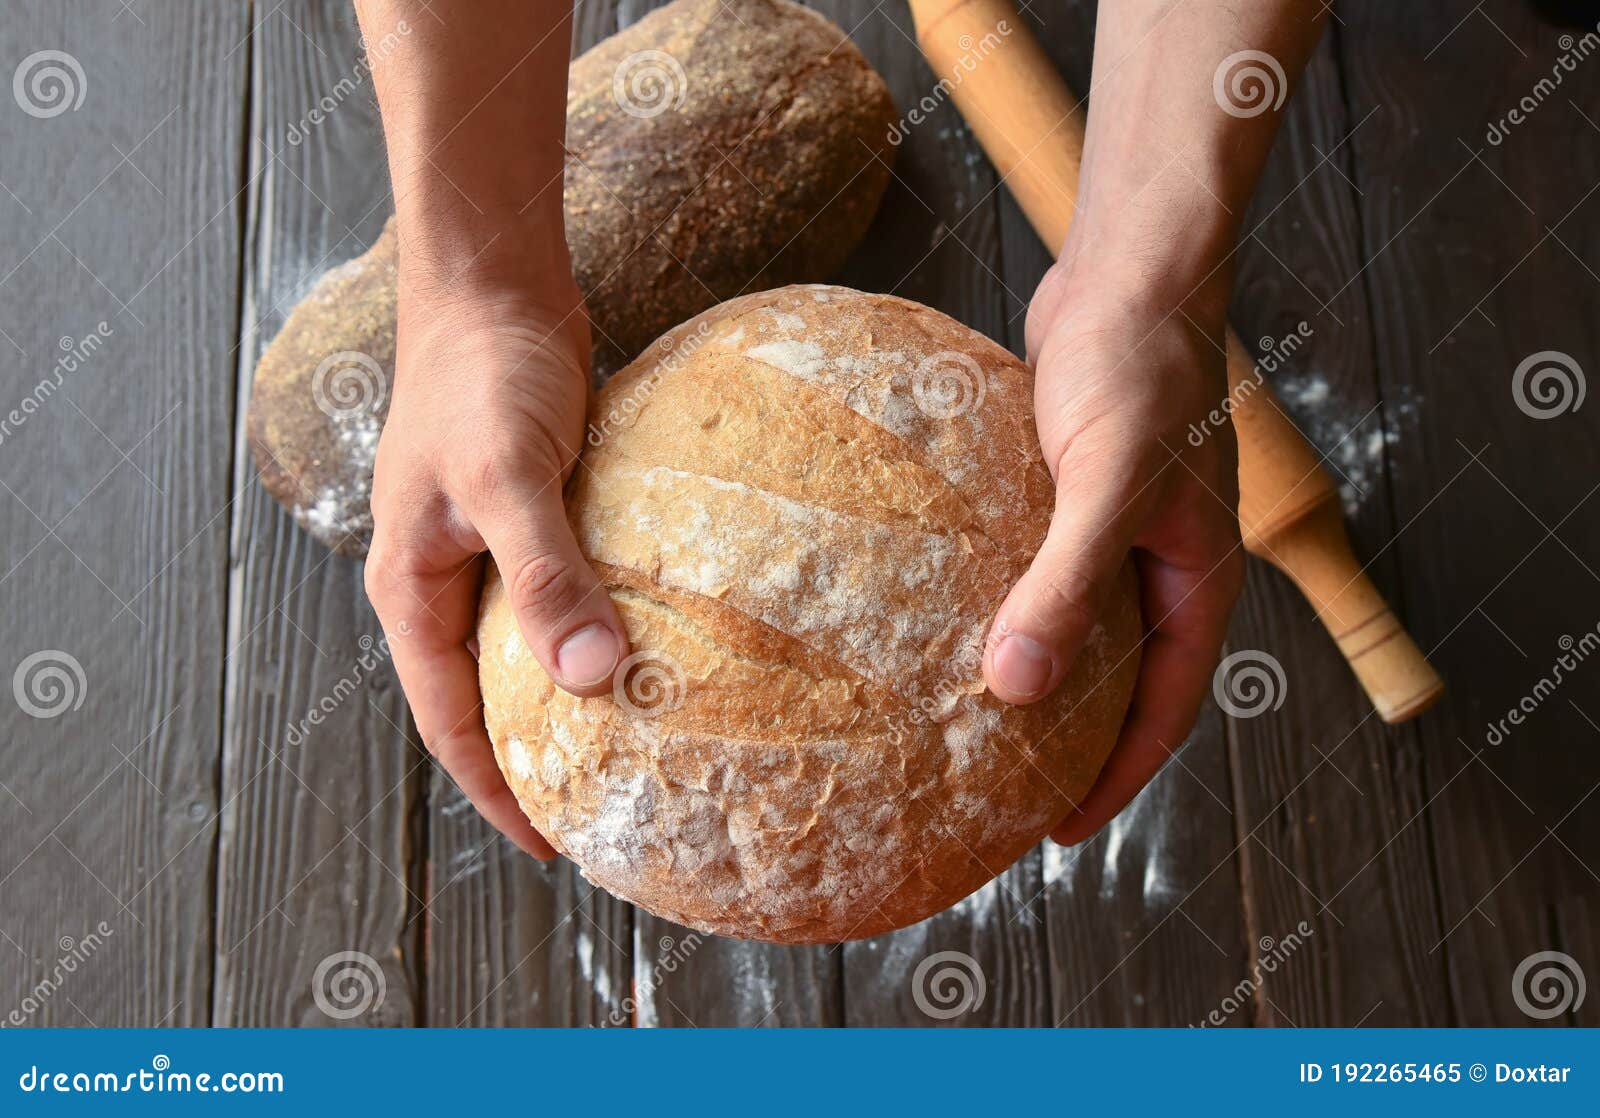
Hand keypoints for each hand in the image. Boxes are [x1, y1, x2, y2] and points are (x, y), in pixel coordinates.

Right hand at [363, 277, 629, 859]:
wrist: (493, 283)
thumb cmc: (485, 373)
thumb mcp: (507, 476)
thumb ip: (545, 573)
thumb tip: (590, 677)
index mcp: (415, 589)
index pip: (452, 723)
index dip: (497, 791)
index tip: (555, 846)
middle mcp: (444, 578)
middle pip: (486, 695)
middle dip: (534, 756)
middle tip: (602, 805)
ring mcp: (486, 545)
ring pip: (525, 644)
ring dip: (567, 692)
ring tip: (632, 739)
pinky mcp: (530, 513)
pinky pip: (560, 590)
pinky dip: (594, 624)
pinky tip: (650, 639)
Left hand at [983, 261, 1245, 844]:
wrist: (1130, 272)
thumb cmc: (1139, 370)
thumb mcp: (1107, 486)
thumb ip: (1067, 586)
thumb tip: (1014, 690)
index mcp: (1198, 585)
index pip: (1162, 715)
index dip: (1114, 781)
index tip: (1055, 832)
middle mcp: (1161, 568)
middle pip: (1118, 684)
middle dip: (1071, 744)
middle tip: (1004, 795)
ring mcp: (1114, 531)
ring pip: (1073, 626)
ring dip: (1031, 671)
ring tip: (963, 719)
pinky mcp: (1064, 494)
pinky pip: (1032, 568)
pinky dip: (998, 600)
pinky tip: (936, 618)